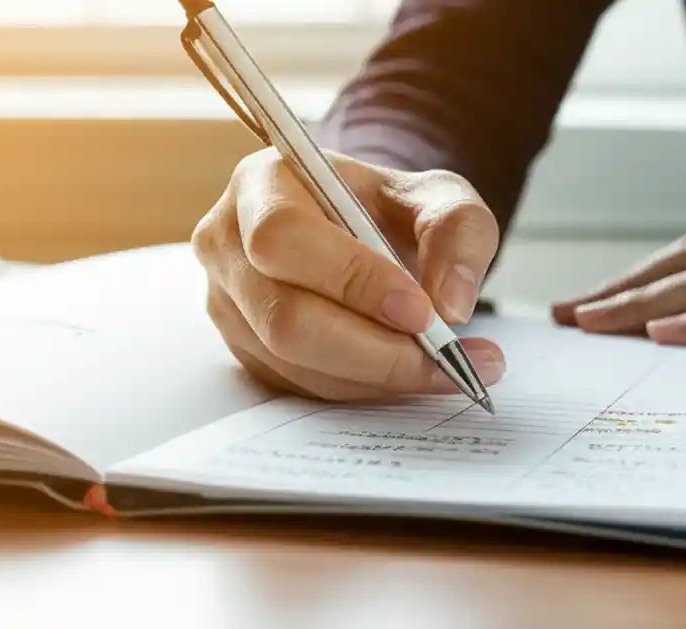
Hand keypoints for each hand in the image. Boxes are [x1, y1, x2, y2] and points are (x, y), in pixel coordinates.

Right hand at [193, 148, 505, 399]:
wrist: (362, 232)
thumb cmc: (387, 209)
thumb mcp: (437, 196)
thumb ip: (457, 232)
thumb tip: (451, 305)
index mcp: (262, 183)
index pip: (285, 237)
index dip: (351, 280)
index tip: (421, 312)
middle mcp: (227, 244)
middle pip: (283, 316)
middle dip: (373, 349)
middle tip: (447, 358)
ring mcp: (228, 303)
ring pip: (292, 360)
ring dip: (376, 376)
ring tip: (447, 369)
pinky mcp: (244, 349)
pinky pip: (299, 384)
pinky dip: (361, 388)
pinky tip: (407, 373)